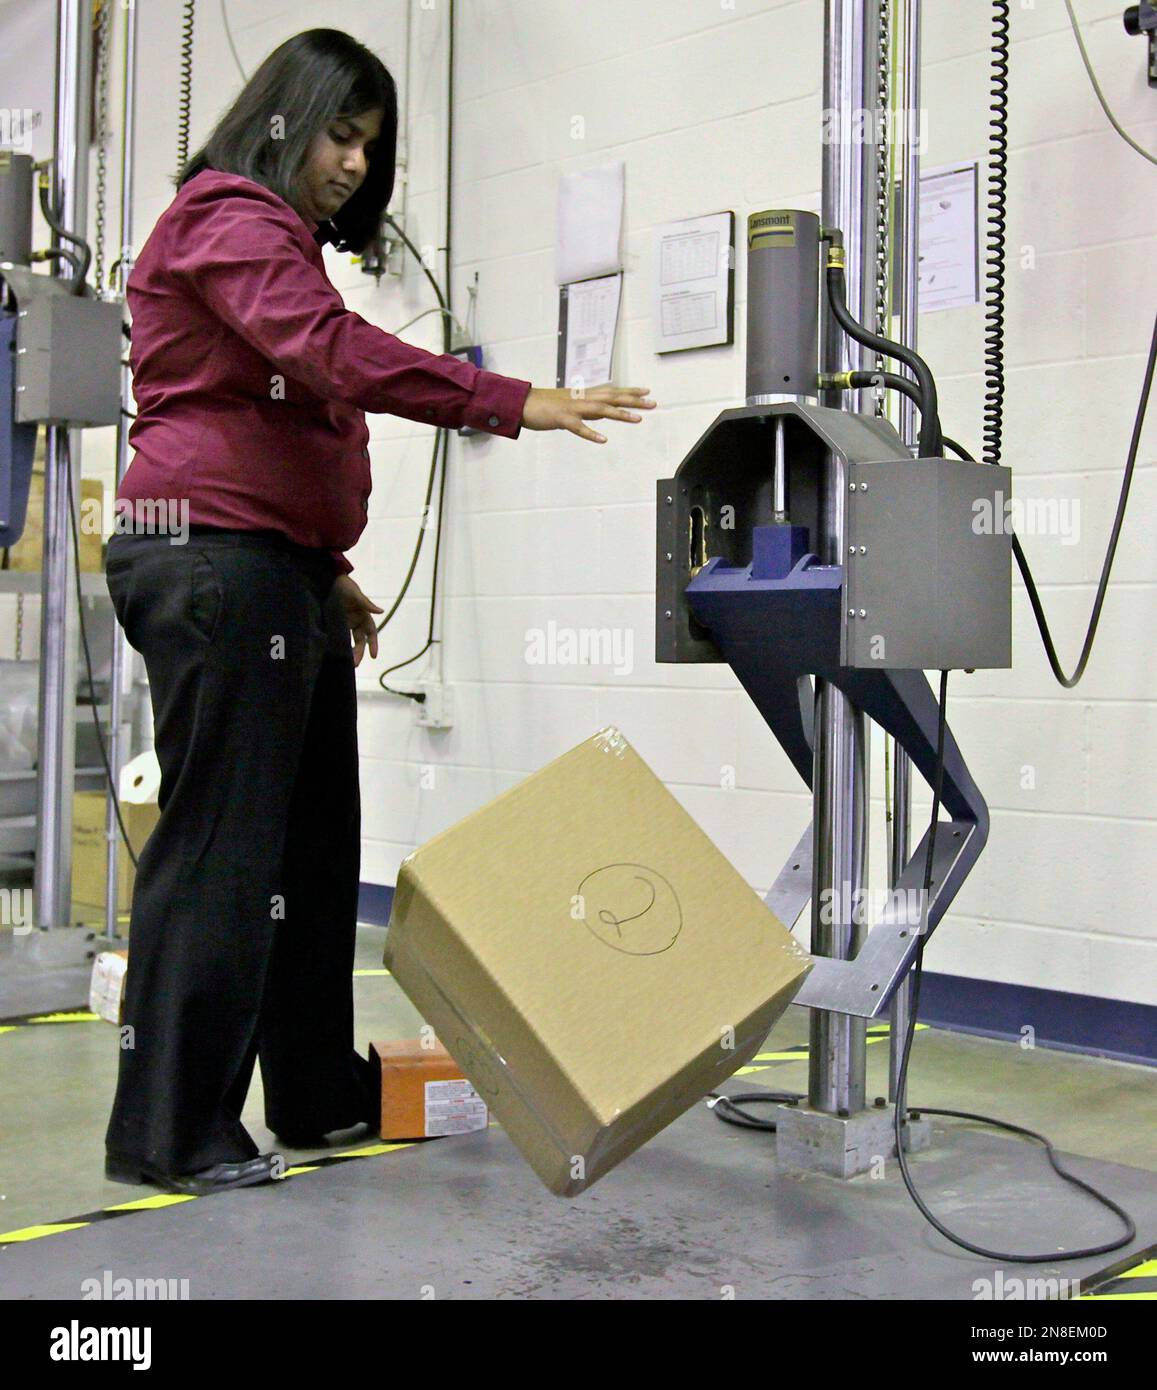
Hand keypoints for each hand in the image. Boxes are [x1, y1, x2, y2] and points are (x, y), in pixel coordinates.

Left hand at [333, 575, 383, 667]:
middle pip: (360, 641)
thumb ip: (367, 603)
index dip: (373, 644)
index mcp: (363, 616)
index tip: (374, 656)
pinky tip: (335, 653)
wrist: (327, 581)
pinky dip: (338, 645)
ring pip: (349, 641)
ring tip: (346, 663)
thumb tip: (381, 612)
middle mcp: (355, 622)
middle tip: (355, 664)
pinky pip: (337, 637)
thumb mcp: (355, 594)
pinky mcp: (334, 624)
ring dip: (349, 652)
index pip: (371, 633)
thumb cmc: (344, 585)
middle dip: (359, 653)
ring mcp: (344, 624)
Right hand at [520, 384, 655, 443]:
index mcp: (583, 396)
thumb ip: (587, 409)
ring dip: (619, 414)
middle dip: (633, 400)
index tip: (647, 392)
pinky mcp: (560, 419)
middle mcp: (581, 399)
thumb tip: (602, 412)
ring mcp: (571, 408)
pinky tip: (603, 440)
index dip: (629, 391)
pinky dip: (590, 433)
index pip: (611, 391)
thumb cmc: (544, 406)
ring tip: (638, 419)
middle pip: (611, 397)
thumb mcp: (570, 405)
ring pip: (600, 410)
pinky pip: (578, 427)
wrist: (521, 403)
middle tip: (653, 403)